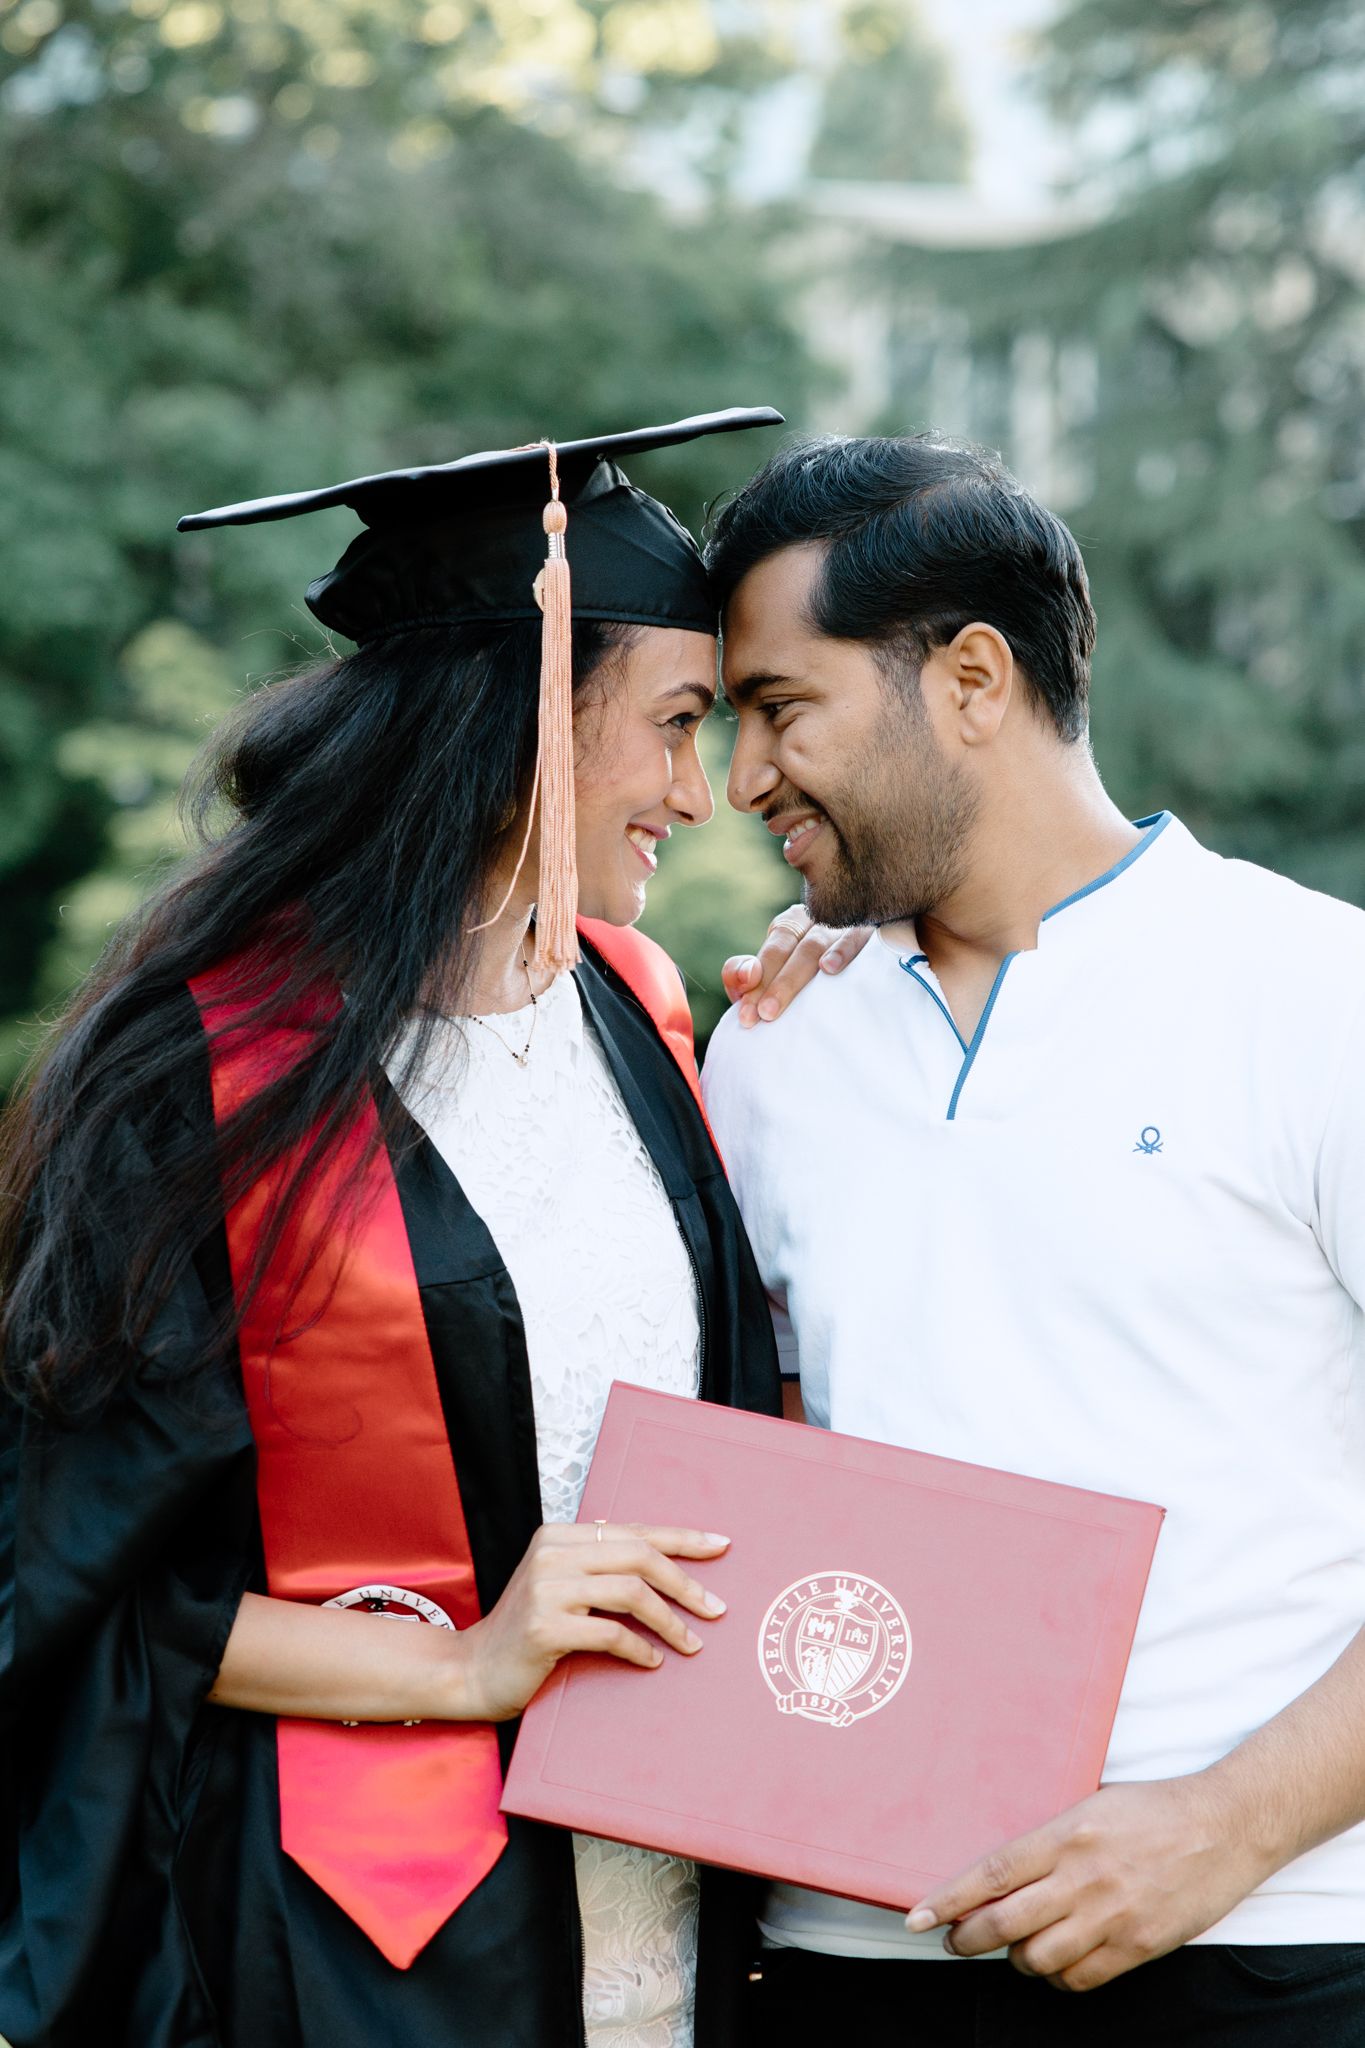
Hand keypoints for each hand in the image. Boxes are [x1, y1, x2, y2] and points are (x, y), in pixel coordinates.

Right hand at [456, 1522, 728, 1722]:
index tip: (720, 1546)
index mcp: (558, 1536)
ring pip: (631, 1593)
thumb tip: (652, 1547)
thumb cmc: (526, 1630)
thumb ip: (595, 1562)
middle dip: (685, 1582)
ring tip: (691, 1642)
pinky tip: (652, 1661)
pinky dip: (640, 1648)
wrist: (474, 1670)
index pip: (633, 1531)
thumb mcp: (558, 1583)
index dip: (681, 1538)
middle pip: (639, 1556)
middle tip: (716, 1608)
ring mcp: (546, 1589)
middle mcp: (552, 1554)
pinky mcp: (545, 1628)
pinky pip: (611, 1633)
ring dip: (670, 1620)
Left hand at [722, 907, 869, 1027]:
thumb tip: (743, 976)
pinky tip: (829, 967)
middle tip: (764, 1015)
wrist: (872, 968)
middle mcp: (817, 920)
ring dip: (796, 975)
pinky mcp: (871, 931)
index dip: (757, 982)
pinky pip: (856, 937)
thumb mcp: (771, 974)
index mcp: (791, 925)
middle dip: (776, 984)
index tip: (747, 1015)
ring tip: (782, 1003)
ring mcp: (845, 924)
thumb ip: (743, 975)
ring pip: (817, 945)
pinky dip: (841, 951)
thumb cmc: (808, 977)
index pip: (772, 950)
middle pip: (793, 948)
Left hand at [906, 1775, 1271, 1991]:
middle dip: (968, 1938)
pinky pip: (1080, 1979)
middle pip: (1005, 1924)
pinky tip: (1058, 1962)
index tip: (917, 1916)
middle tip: (954, 1940)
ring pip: (1038, 1959)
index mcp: (1067, 1835)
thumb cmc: (1154, 1810)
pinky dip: (1059, 1977)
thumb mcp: (1092, 1807)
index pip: (991, 1874)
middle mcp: (1083, 1878)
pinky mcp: (1138, 1946)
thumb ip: (1050, 1841)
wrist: (1224, 1827)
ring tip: (1016, 1946)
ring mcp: (1111, 1916)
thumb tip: (1003, 1873)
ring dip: (1017, 1960)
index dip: (949, 1899)